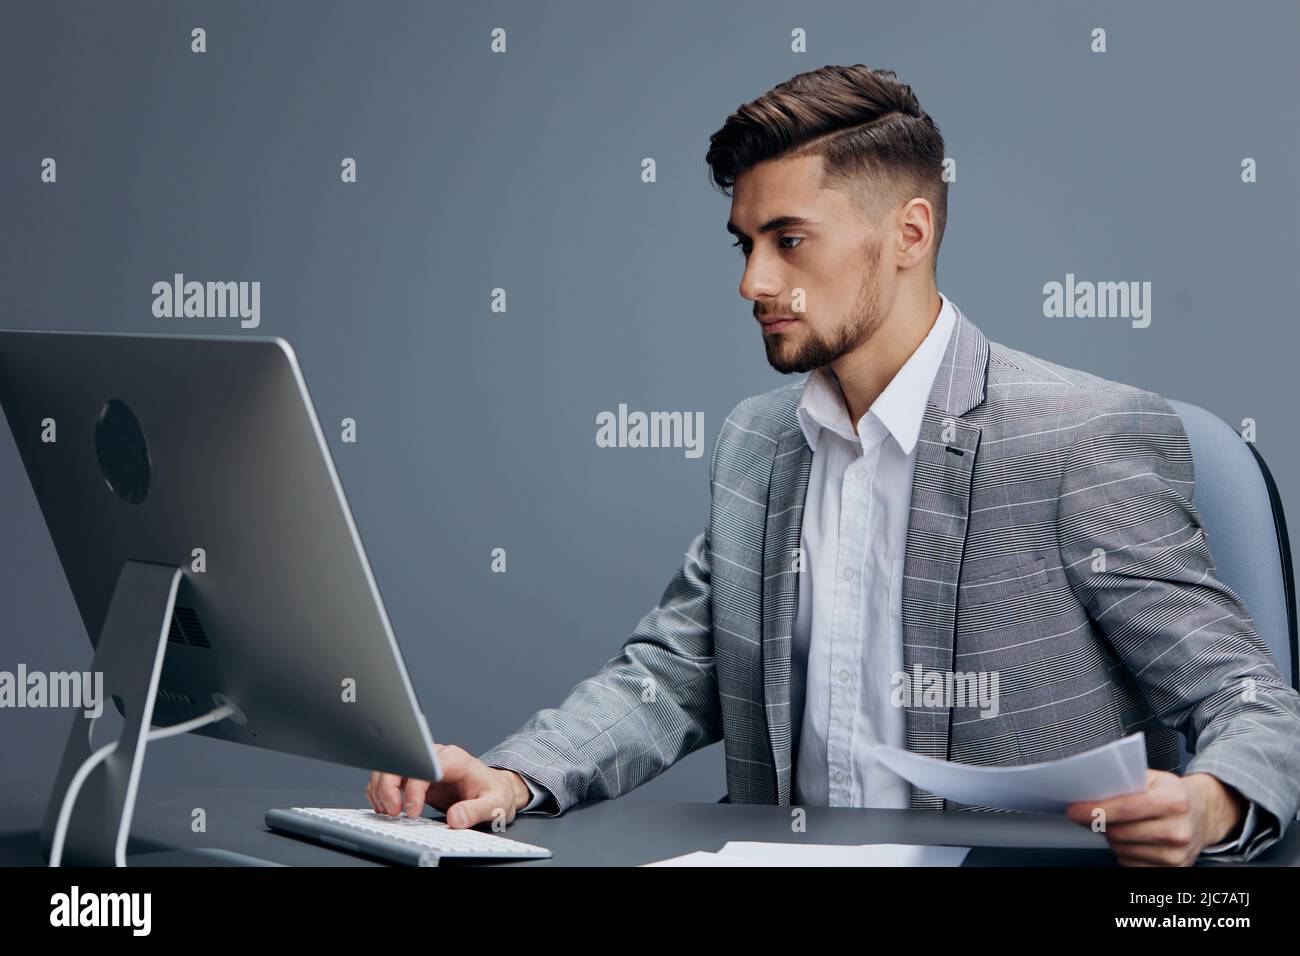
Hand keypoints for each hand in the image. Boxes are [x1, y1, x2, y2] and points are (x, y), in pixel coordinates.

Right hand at [366, 744, 532, 828]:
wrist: (496, 789)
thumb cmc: (496, 794)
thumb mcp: (494, 805)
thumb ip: (475, 811)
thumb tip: (454, 819)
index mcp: (455, 759)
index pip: (425, 767)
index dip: (414, 790)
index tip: (412, 812)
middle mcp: (437, 757)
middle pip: (402, 760)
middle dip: (389, 786)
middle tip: (392, 812)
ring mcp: (425, 764)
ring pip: (392, 766)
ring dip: (382, 788)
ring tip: (387, 811)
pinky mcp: (417, 775)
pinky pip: (391, 776)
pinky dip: (381, 790)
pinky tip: (384, 806)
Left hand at [1065, 769, 1246, 865]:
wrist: (1203, 815)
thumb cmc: (1173, 794)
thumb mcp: (1154, 778)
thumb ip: (1125, 782)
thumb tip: (1089, 793)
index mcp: (1174, 801)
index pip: (1125, 809)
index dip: (1094, 810)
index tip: (1074, 811)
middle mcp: (1178, 830)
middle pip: (1119, 832)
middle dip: (1099, 824)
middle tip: (1092, 815)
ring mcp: (1176, 854)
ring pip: (1121, 849)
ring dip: (1111, 838)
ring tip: (1120, 825)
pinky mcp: (1172, 870)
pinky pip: (1131, 864)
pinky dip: (1124, 852)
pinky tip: (1132, 839)